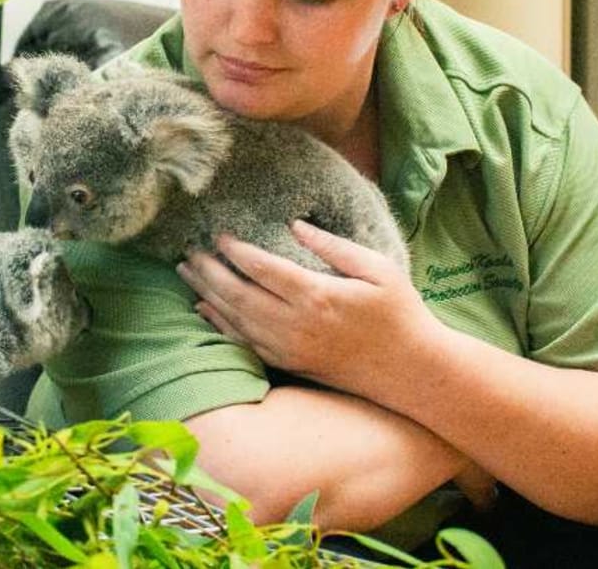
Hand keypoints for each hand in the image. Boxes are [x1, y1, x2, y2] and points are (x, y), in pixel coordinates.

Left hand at [177, 221, 439, 397]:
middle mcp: (297, 325)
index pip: (263, 269)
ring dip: (208, 294)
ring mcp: (291, 348)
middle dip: (210, 271)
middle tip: (189, 250)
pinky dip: (220, 325)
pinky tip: (204, 308)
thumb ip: (333, 246)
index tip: (218, 235)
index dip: (236, 251)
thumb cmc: (399, 313)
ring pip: (236, 320)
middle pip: (239, 295)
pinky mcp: (291, 364)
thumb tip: (295, 226)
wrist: (411, 371)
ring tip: (186, 272)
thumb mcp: (377, 268)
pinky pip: (245, 343)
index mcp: (318, 296)